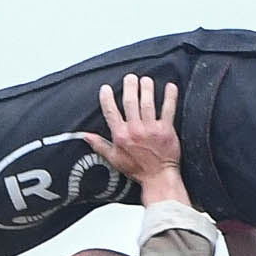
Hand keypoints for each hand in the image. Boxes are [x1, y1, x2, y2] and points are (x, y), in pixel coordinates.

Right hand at [83, 73, 183, 196]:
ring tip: (146, 79)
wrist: (159, 178)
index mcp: (121, 136)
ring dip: (146, 88)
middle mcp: (135, 130)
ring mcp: (151, 129)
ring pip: (147, 103)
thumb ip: (100, 145)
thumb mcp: (114, 159)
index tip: (106, 88)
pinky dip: (170, 97)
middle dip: (130, 86)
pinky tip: (170, 86)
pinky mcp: (166, 130)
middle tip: (130, 77)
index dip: (107, 98)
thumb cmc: (137, 169)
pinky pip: (168, 110)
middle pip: (130, 102)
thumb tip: (85, 136)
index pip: (111, 111)